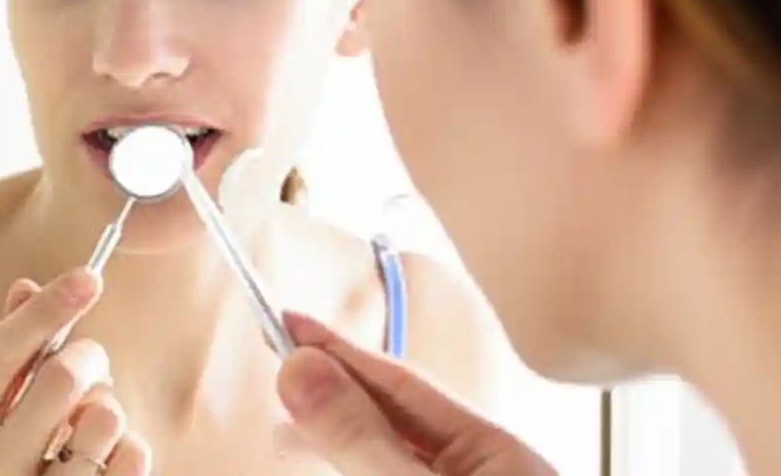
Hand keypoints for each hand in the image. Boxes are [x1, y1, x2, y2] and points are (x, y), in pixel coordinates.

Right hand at [0, 268, 151, 474]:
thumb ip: (1, 364)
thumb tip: (25, 285)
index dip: (44, 310)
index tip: (88, 276)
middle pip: (57, 380)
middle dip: (87, 356)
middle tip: (89, 363)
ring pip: (102, 421)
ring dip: (108, 406)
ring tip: (91, 422)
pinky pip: (132, 461)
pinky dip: (132, 445)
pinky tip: (111, 454)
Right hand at [274, 311, 555, 475]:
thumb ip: (363, 440)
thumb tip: (304, 372)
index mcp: (503, 454)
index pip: (403, 383)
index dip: (340, 349)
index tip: (287, 320)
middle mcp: (486, 471)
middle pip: (395, 416)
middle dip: (334, 392)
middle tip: (278, 366)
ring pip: (389, 451)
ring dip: (338, 436)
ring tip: (288, 429)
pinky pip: (388, 472)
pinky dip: (353, 465)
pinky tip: (327, 460)